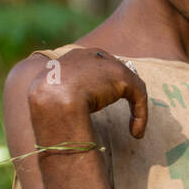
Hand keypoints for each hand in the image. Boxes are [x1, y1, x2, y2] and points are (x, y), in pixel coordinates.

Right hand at [28, 46, 148, 145]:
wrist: (53, 100)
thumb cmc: (48, 106)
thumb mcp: (52, 99)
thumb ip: (63, 100)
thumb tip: (68, 116)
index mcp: (70, 59)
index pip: (93, 65)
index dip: (103, 85)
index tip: (107, 104)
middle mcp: (89, 54)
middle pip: (113, 69)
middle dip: (123, 88)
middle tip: (129, 108)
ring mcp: (106, 63)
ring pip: (128, 82)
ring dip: (135, 106)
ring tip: (135, 128)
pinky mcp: (121, 75)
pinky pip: (137, 93)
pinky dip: (140, 114)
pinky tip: (136, 133)